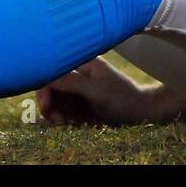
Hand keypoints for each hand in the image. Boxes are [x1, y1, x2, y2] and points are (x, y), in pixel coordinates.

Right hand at [36, 57, 185, 126]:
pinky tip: (75, 124)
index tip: (47, 106)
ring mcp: (78, 88)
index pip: (51, 71)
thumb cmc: (123, 98)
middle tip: (58, 121)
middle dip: (50, 105)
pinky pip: (63, 110)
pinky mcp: (80, 102)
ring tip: (68, 123)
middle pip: (49, 87)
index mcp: (81, 62)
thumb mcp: (97, 91)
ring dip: (57, 114)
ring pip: (54, 101)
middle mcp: (76, 72)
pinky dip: (64, 119)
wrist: (141, 113)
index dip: (44, 89)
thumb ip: (71, 82)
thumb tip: (46, 75)